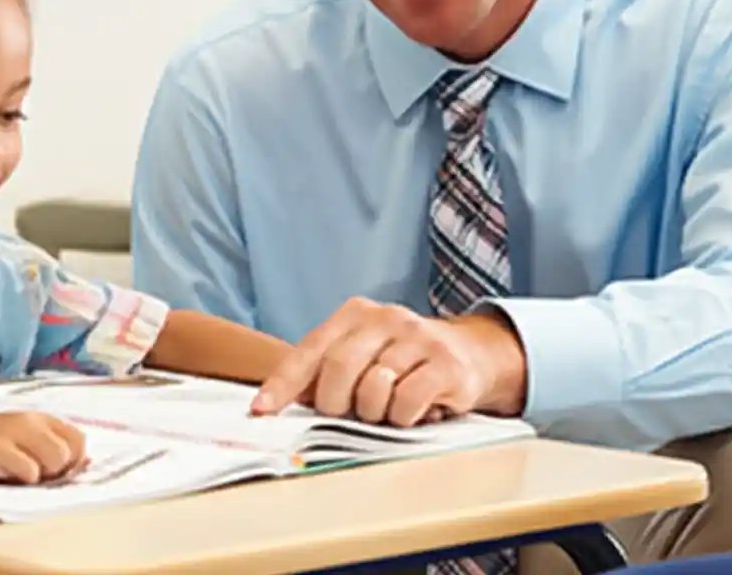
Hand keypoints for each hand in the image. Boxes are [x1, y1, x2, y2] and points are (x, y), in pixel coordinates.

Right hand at [0, 410, 86, 483]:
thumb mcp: (17, 439)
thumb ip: (45, 447)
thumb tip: (82, 465)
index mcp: (37, 418)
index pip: (79, 439)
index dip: (74, 461)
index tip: (54, 473)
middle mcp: (30, 421)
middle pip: (71, 452)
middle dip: (58, 472)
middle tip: (34, 476)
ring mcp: (13, 432)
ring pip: (55, 460)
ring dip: (42, 476)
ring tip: (18, 475)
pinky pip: (29, 471)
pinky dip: (21, 479)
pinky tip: (2, 474)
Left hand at [250, 297, 526, 426]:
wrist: (470, 353)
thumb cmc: (402, 362)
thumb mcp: (361, 356)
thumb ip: (322, 373)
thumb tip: (273, 403)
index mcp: (356, 314)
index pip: (310, 349)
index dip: (283, 382)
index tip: (261, 410)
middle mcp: (387, 318)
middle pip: (339, 367)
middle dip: (334, 403)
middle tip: (344, 416)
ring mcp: (419, 338)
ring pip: (374, 389)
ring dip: (373, 413)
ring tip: (384, 410)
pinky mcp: (446, 364)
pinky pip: (406, 402)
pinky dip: (400, 418)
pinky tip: (409, 413)